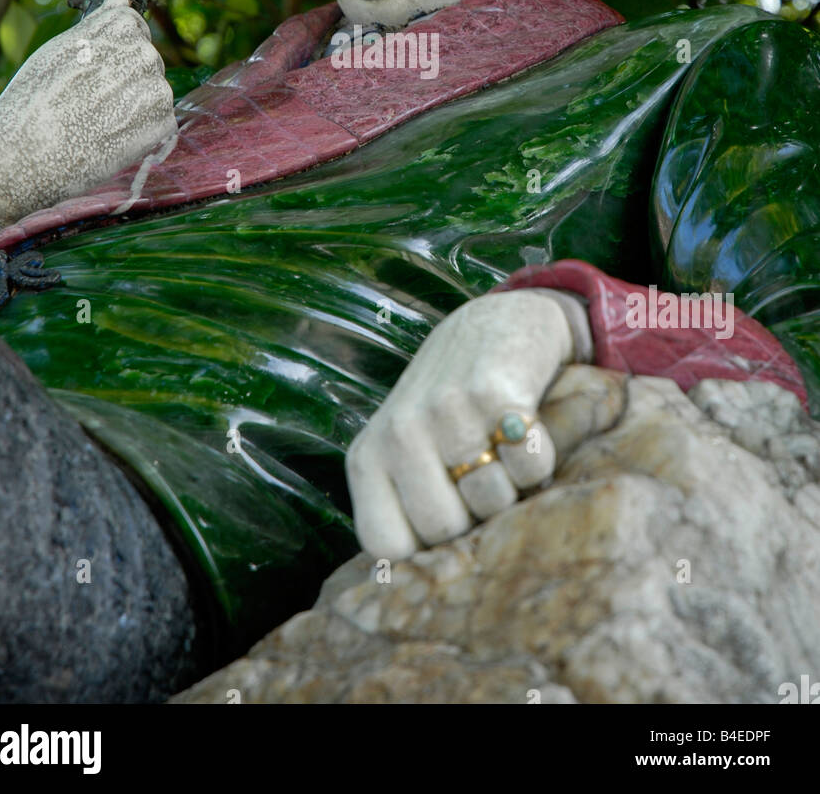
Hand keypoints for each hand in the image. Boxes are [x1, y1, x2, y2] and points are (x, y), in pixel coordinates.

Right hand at [0, 0, 176, 225]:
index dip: (111, 53)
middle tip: (89, 101)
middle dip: (124, 78)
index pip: (134, 28)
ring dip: (132, 105)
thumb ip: (98, 23)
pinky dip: (139, 131)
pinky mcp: (163, 124)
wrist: (25, 154)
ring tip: (95, 121)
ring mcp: (158, 90)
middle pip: (145, 62)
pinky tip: (110, 138)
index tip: (91, 71)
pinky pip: (158, 122)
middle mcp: (146, 53)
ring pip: (152, 92)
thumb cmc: (34, 98)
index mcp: (122, 26)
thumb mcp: (61, 47)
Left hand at [346, 288, 596, 559]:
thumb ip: (406, 506)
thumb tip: (423, 586)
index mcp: (368, 456)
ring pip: (492, 502)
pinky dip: (541, 458)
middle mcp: (399, 433)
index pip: (387, 546)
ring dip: (513, 488)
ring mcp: (445, 411)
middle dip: (477, 518)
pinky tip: (528, 428)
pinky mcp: (494, 393)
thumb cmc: (452, 403)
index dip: (428, 549)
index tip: (452, 523)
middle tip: (485, 476)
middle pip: (446, 531)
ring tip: (503, 450)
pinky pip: (529, 467)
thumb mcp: (408, 450)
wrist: (499, 323)